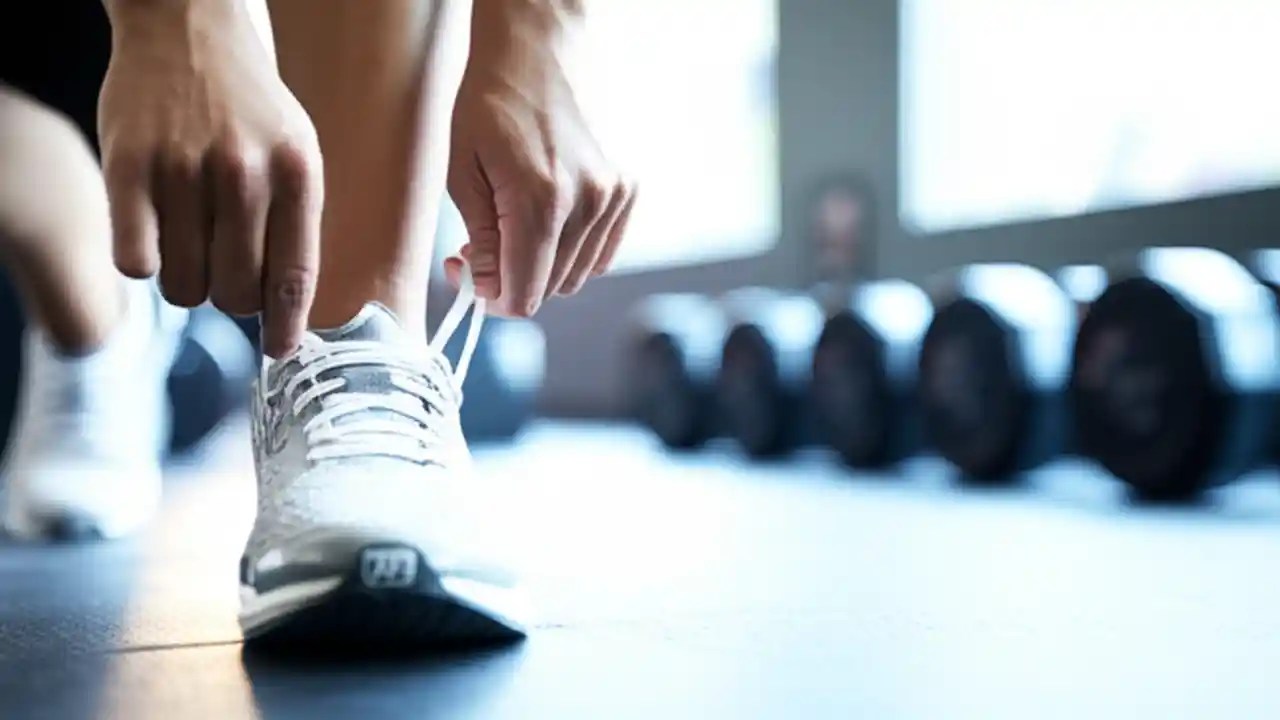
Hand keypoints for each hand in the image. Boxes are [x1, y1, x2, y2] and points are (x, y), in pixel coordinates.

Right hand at [98, 0, 322, 356]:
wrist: (187, 30)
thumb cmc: (249, 107)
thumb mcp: (298, 153)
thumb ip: (295, 224)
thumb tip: (286, 309)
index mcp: (297, 174)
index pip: (294, 277)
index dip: (286, 327)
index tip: (279, 351)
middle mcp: (244, 174)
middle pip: (235, 294)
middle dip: (232, 298)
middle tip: (225, 271)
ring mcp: (182, 169)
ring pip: (183, 285)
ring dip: (187, 279)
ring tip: (191, 239)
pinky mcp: (127, 166)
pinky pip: (134, 262)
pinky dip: (143, 260)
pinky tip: (154, 229)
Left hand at [444, 0, 636, 316]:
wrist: (536, 53)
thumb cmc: (490, 105)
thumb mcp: (464, 173)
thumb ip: (481, 239)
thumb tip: (486, 287)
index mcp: (541, 201)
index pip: (524, 294)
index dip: (493, 300)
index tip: (470, 278)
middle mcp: (587, 204)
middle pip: (550, 289)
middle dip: (511, 282)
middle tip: (477, 252)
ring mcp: (612, 197)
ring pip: (577, 275)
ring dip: (540, 269)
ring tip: (509, 233)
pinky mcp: (625, 190)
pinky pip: (601, 254)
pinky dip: (572, 254)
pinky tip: (545, 227)